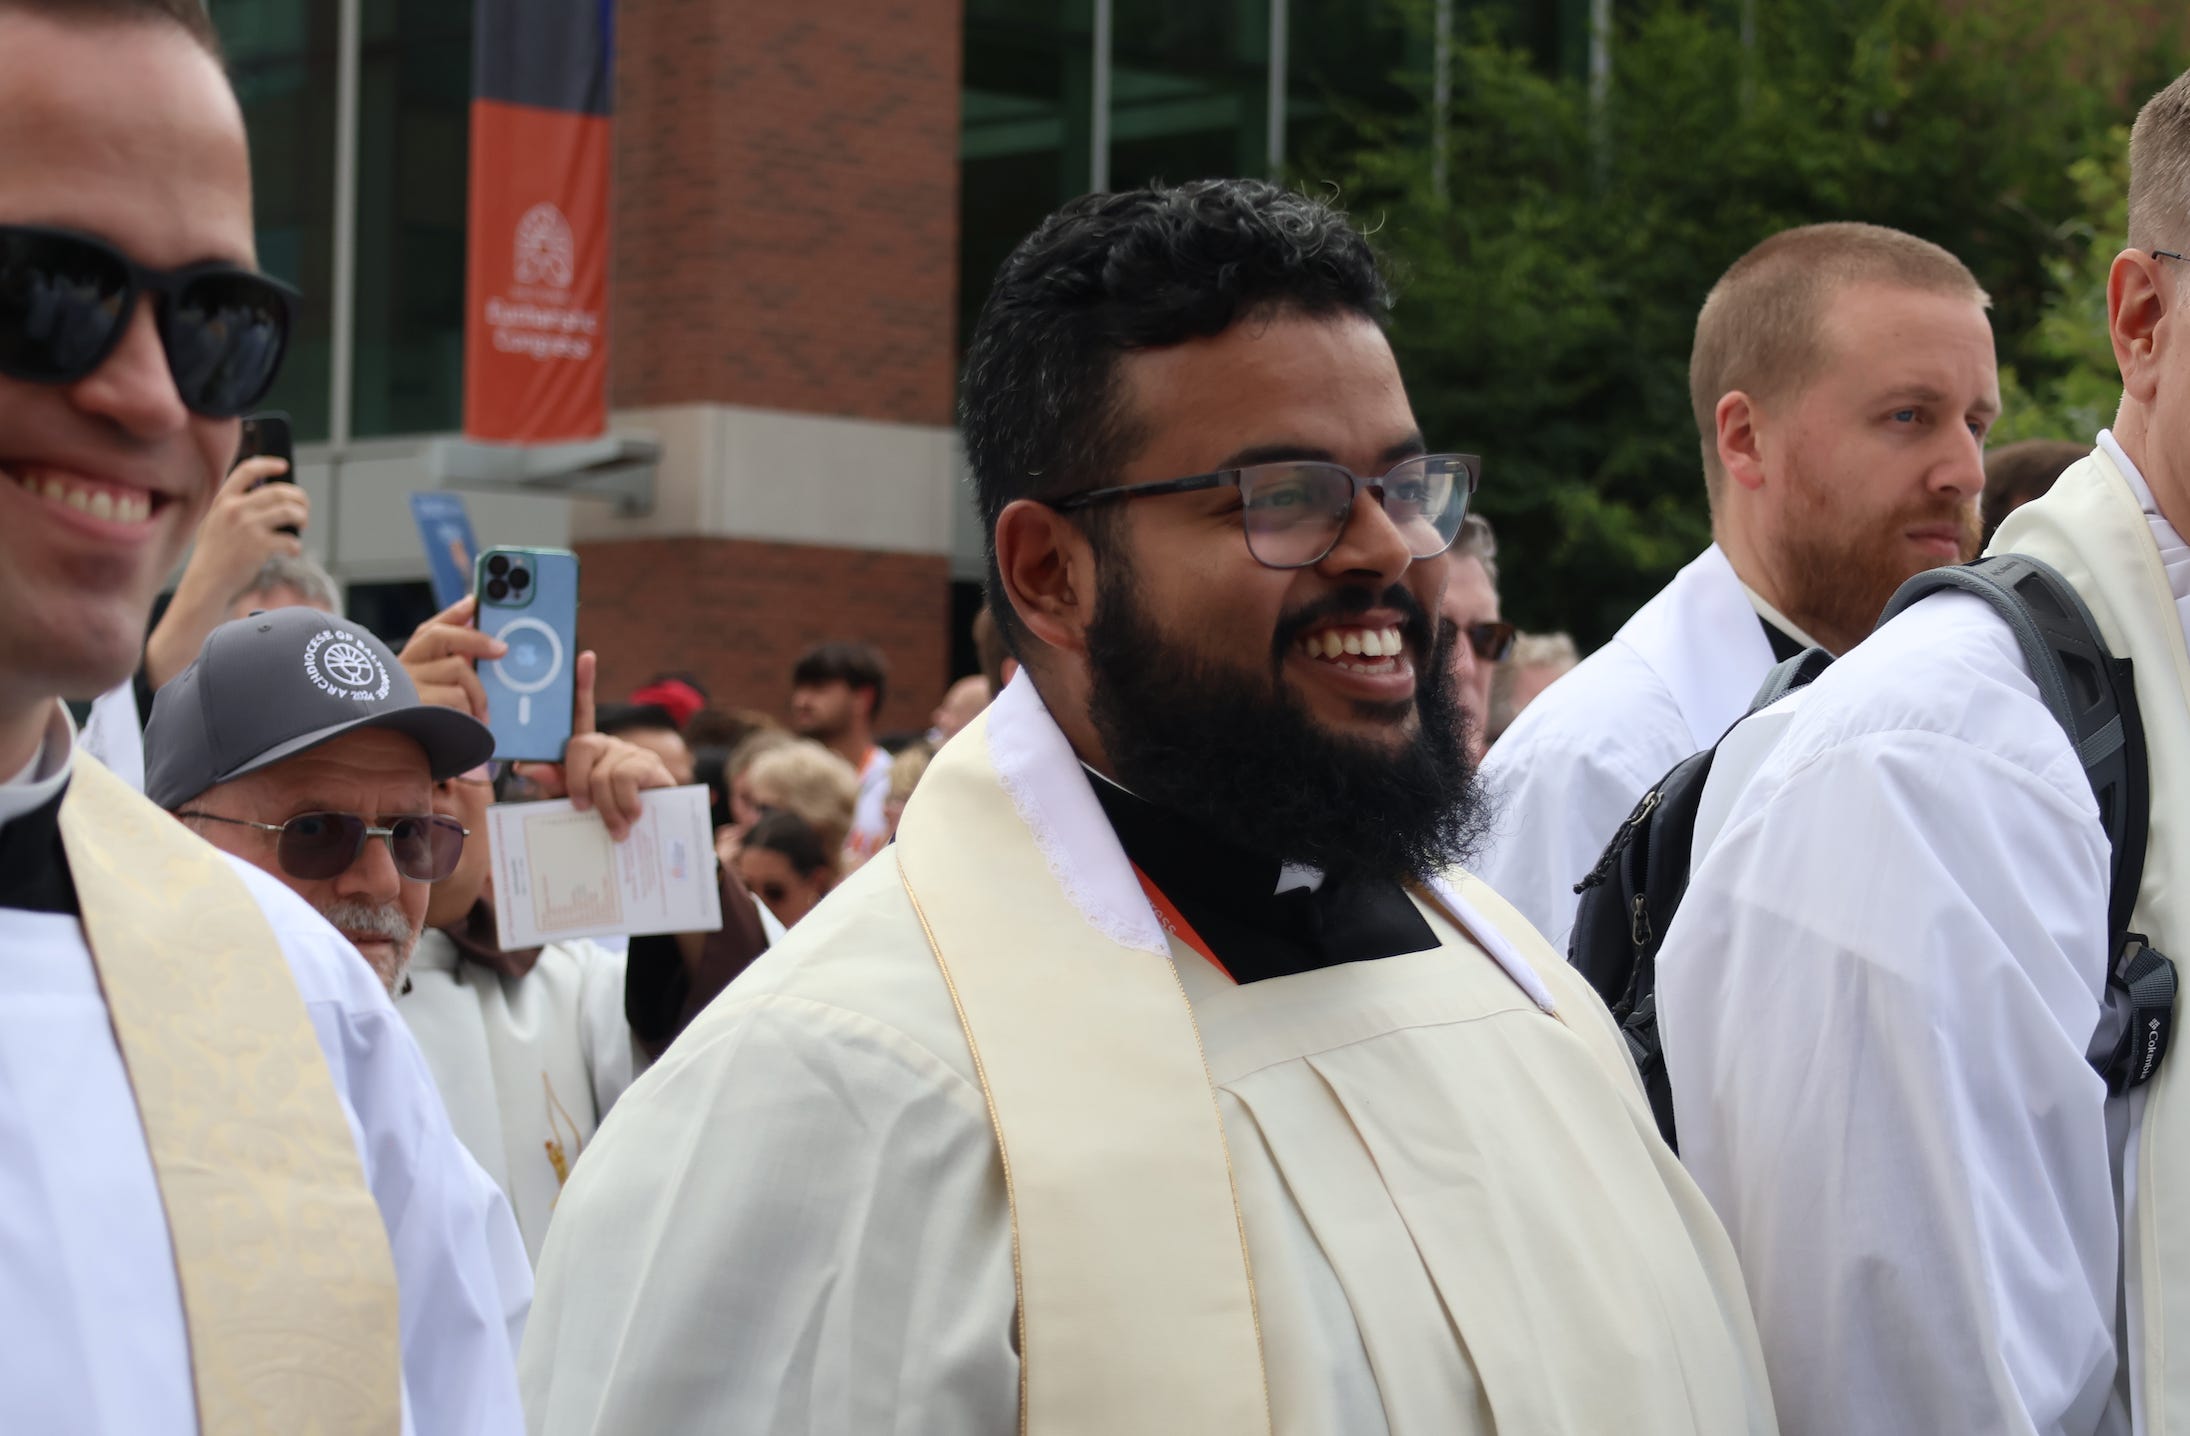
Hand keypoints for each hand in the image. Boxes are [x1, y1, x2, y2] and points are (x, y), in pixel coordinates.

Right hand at [189, 456, 308, 598]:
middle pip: (278, 492)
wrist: (207, 580)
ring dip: (302, 517)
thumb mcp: (214, 521)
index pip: (247, 471)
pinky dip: (296, 546)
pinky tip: (292, 551)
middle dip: (298, 498)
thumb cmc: (214, 553)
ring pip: (289, 512)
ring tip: (303, 525)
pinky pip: (290, 540)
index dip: (268, 465)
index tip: (283, 466)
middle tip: (304, 508)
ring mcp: (248, 527)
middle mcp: (236, 509)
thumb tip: (265, 494)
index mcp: (224, 500)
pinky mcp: (260, 546)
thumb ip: (232, 506)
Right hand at [399, 595, 505, 718]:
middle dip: (477, 642)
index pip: (429, 630)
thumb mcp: (433, 683)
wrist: (389, 759)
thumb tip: (470, 608)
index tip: (476, 604)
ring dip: (477, 696)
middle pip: (446, 642)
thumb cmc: (423, 719)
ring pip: (458, 674)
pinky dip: (470, 714)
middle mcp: (401, 672)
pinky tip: (469, 726)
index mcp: (407, 663)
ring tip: (480, 715)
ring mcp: (406, 690)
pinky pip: (457, 701)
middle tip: (502, 651)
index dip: (456, 616)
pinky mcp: (416, 711)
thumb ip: (451, 648)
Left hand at [515, 652, 674, 839]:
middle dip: (576, 782)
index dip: (583, 683)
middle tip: (581, 809)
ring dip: (605, 807)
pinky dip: (623, 804)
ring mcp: (631, 752)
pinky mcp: (650, 766)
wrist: (647, 835)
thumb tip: (523, 765)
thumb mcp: (572, 802)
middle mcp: (609, 745)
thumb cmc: (606, 816)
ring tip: (615, 828)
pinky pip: (624, 780)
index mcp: (589, 750)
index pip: (583, 710)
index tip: (584, 656)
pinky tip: (632, 815)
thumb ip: (552, 782)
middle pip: (580, 746)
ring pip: (602, 773)